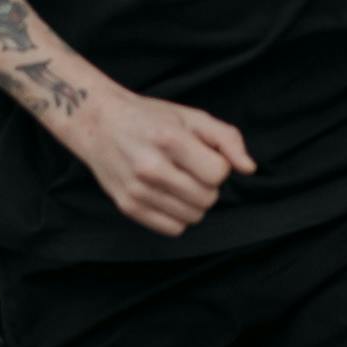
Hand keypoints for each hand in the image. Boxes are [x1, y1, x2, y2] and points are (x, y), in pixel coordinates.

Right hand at [69, 81, 256, 236]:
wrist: (98, 122)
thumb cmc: (150, 118)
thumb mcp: (191, 117)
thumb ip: (226, 139)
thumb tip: (248, 168)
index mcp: (169, 140)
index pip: (218, 174)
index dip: (218, 165)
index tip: (202, 155)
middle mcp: (151, 168)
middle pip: (208, 198)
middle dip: (207, 185)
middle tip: (190, 168)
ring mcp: (137, 190)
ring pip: (193, 216)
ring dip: (194, 202)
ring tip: (178, 181)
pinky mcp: (128, 207)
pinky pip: (173, 229)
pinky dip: (178, 216)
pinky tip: (168, 196)